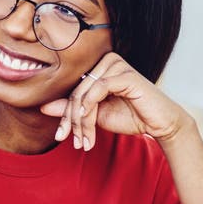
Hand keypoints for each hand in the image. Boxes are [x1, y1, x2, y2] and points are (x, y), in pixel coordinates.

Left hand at [41, 52, 195, 151]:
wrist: (159, 123)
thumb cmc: (130, 117)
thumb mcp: (95, 116)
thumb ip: (72, 110)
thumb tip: (43, 106)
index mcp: (99, 68)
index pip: (73, 91)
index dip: (64, 115)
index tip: (61, 136)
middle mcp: (107, 62)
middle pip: (76, 92)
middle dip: (72, 121)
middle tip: (73, 142)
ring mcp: (117, 65)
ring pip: (84, 93)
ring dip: (82, 120)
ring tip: (85, 140)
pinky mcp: (125, 74)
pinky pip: (98, 89)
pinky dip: (90, 108)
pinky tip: (88, 125)